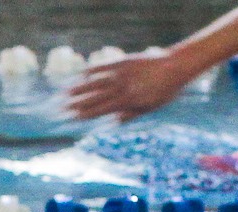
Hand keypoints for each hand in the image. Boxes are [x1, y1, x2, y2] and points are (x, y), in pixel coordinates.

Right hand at [64, 53, 190, 122]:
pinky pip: (104, 66)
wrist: (176, 67)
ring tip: (64, 93)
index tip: (72, 118)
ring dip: (79, 88)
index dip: (85, 114)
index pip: (100, 110)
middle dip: (76, 104)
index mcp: (127, 102)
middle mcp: (121, 88)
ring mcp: (121, 74)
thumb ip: (130, 114)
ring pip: (96, 83)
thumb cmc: (165, 91)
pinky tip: (80, 74)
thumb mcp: (149, 107)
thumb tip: (112, 123)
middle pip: (94, 98)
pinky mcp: (123, 61)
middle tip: (61, 109)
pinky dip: (92, 70)